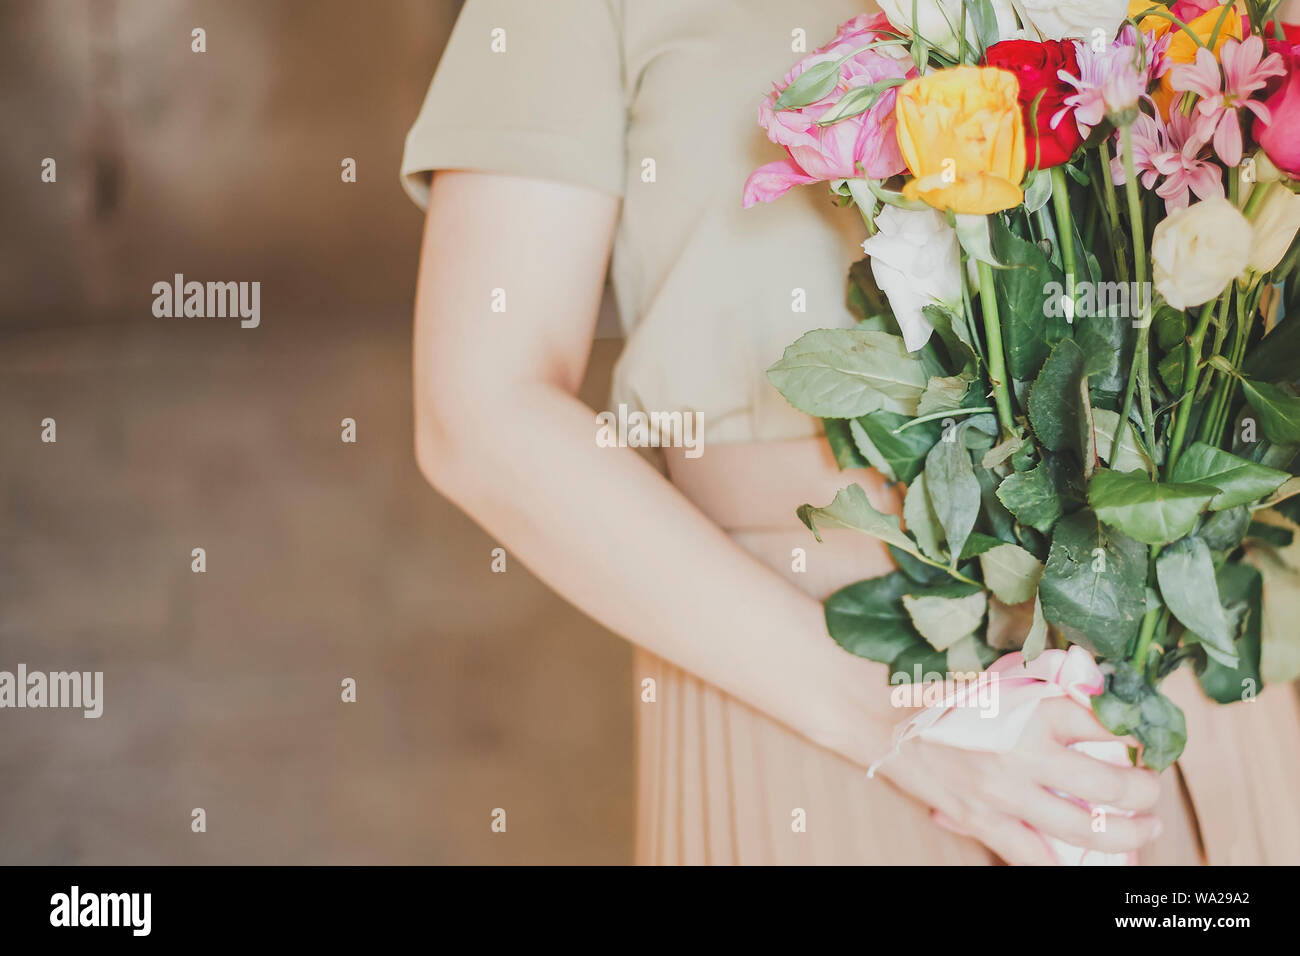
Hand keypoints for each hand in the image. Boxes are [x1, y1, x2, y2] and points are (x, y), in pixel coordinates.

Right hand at [875, 697, 1162, 864]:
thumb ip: (1056, 685)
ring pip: (1084, 829)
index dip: (1135, 737)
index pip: (1105, 726)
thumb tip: (1105, 693)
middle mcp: (1024, 753)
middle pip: (1110, 786)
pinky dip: (1068, 865)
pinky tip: (1091, 861)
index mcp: (1033, 710)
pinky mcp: (985, 822)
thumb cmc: (954, 701)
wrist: (892, 725)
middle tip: (1151, 792)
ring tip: (1144, 829)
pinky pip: (1036, 857)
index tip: (1143, 743)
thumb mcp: (1007, 681)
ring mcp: (1005, 794)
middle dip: (1144, 792)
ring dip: (1127, 834)